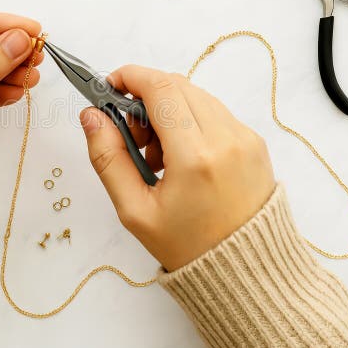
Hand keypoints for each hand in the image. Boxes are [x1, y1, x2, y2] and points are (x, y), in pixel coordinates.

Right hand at [79, 67, 274, 270]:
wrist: (246, 270)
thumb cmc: (188, 246)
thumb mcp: (134, 210)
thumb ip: (108, 158)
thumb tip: (91, 116)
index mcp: (195, 156)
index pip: (161, 89)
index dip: (130, 77)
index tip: (110, 86)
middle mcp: (226, 138)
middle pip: (177, 86)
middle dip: (145, 96)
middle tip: (130, 132)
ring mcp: (246, 138)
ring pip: (196, 96)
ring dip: (168, 109)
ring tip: (156, 154)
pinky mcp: (255, 142)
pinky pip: (215, 112)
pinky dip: (191, 120)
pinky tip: (181, 156)